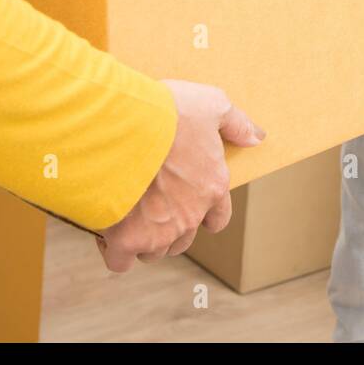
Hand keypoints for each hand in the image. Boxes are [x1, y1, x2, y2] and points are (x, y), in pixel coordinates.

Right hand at [96, 80, 263, 270]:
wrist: (122, 126)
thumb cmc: (167, 113)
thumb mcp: (211, 104)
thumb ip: (236, 123)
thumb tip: (257, 137)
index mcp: (212, 187)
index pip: (218, 218)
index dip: (205, 214)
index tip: (189, 204)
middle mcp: (190, 216)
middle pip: (183, 240)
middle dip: (169, 228)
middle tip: (149, 204)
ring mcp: (159, 231)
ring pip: (154, 251)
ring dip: (142, 239)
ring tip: (125, 216)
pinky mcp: (126, 239)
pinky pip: (121, 260)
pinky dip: (113, 250)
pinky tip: (106, 232)